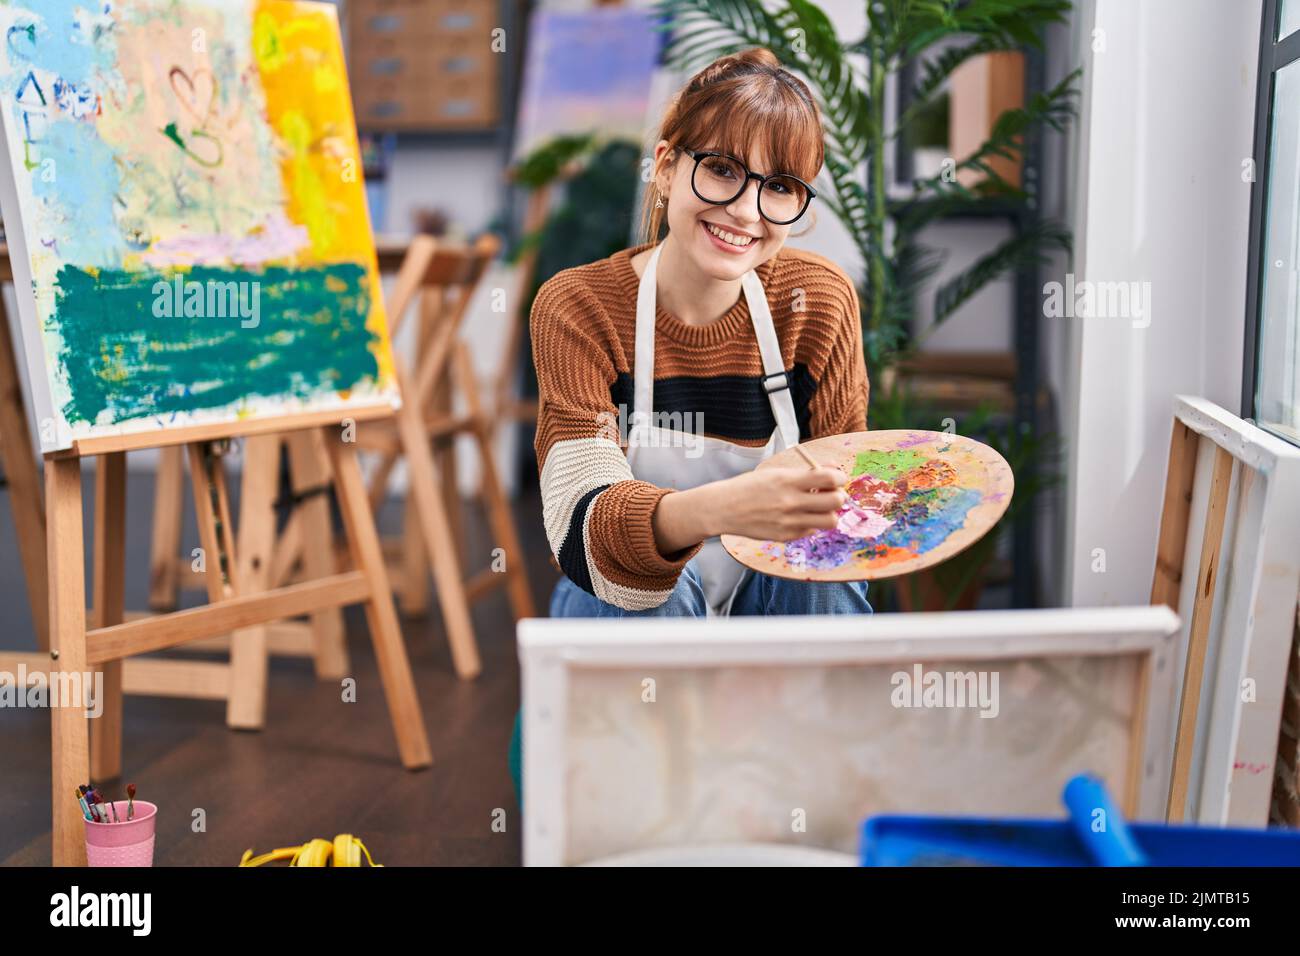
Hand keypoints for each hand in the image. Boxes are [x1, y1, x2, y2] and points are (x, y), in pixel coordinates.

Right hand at [709, 465, 848, 540]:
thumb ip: (807, 473)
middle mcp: (790, 502)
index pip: (830, 478)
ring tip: (818, 508)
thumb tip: (835, 469)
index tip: (836, 478)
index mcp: (788, 481)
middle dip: (838, 496)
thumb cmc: (751, 487)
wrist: (724, 508)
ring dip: (828, 513)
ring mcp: (789, 522)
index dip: (839, 477)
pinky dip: (810, 523)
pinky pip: (811, 530)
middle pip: (836, 502)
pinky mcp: (786, 536)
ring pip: (830, 521)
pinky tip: (797, 516)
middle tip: (830, 494)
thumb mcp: (777, 473)